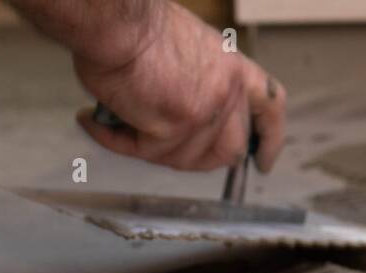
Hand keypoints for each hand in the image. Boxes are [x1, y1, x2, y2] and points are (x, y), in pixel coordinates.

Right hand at [71, 3, 285, 172]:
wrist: (114, 19)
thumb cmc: (138, 26)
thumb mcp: (191, 50)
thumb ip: (202, 85)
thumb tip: (188, 116)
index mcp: (234, 70)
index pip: (270, 109)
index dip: (269, 139)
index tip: (262, 160)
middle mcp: (227, 93)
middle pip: (229, 150)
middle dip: (198, 159)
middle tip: (162, 149)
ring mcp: (203, 114)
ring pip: (184, 159)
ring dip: (148, 148)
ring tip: (119, 119)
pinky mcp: (173, 129)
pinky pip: (144, 153)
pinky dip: (116, 141)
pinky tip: (95, 121)